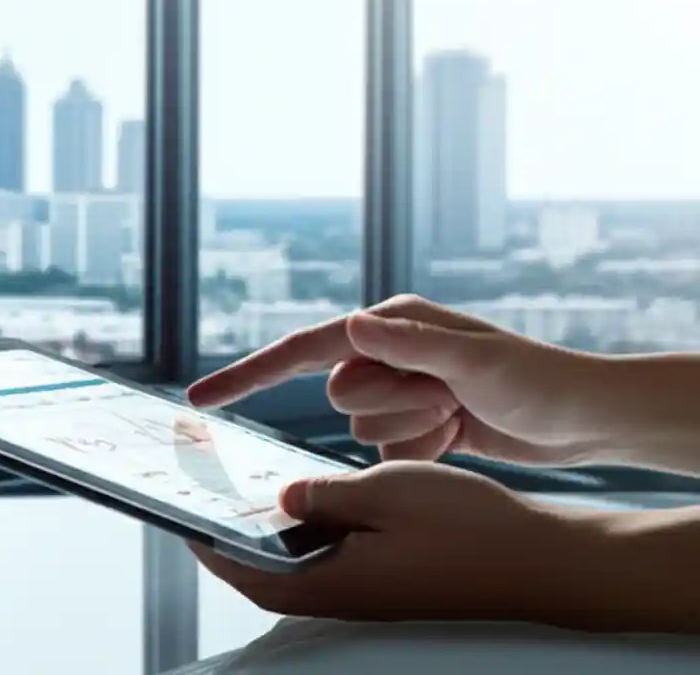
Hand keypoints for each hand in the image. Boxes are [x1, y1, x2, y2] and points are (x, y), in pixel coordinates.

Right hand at [188, 295, 610, 466]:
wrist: (580, 419)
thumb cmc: (535, 380)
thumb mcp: (473, 360)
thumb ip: (407, 344)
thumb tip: (349, 326)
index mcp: (390, 325)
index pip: (301, 350)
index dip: (248, 374)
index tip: (201, 399)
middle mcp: (388, 353)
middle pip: (338, 398)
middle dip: (389, 407)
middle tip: (445, 399)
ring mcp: (401, 390)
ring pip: (363, 432)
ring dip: (411, 432)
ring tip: (459, 415)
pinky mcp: (416, 424)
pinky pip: (388, 455)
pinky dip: (424, 453)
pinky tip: (461, 434)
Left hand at [191, 462, 633, 629]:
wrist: (544, 563)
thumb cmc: (469, 527)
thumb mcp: (385, 491)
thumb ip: (323, 495)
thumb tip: (279, 498)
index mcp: (331, 584)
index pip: (243, 571)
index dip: (205, 543)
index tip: (176, 514)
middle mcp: (342, 598)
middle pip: (264, 575)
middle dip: (229, 541)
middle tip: (205, 499)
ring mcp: (367, 595)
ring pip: (296, 569)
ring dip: (268, 539)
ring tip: (246, 494)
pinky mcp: (389, 586)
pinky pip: (330, 564)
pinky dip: (307, 537)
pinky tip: (311, 500)